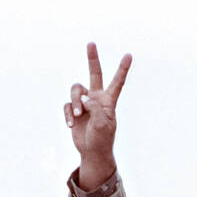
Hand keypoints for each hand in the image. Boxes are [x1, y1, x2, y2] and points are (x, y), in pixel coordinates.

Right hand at [63, 42, 130, 190]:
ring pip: (76, 90)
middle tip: (91, 43)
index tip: (129, 56)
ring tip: (76, 115)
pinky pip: (67, 106)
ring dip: (74, 102)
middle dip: (92, 59)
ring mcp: (84, 104)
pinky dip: (68, 114)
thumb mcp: (102, 124)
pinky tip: (71, 124)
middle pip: (95, 74)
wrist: (91, 152)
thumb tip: (83, 98)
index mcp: (109, 101)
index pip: (117, 83)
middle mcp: (96, 98)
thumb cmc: (102, 139)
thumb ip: (95, 108)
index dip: (123, 69)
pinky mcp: (73, 111)